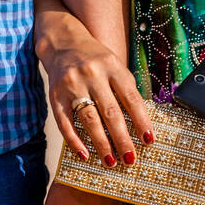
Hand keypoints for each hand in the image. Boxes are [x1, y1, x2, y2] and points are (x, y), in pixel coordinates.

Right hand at [37, 15, 153, 165]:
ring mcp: (72, 85)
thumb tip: (142, 123)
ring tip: (110, 161)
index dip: (141, 120)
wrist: (63, 43)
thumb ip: (126, 88)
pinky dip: (74, 141)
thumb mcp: (114, 65)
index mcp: (112, 66)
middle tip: (130, 159)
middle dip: (122, 139)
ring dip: (101, 143)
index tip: (148, 140)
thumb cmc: (95, 59)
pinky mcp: (55, 95)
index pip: (131, 98)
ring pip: (89, 119)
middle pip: (110, 112)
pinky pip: (65, 122)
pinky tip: (84, 154)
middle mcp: (92, 74)